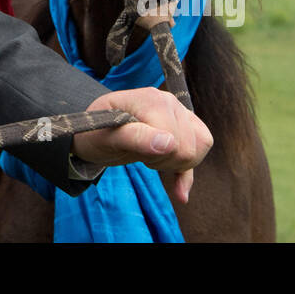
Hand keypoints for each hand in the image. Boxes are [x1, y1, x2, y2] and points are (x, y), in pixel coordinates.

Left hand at [70, 87, 211, 203]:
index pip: (176, 141)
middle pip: (191, 146)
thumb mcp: (107, 137)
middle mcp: (170, 102)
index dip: (157, 156)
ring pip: (201, 145)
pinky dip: (186, 174)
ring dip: (176, 162)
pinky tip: (179, 194)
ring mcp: (177, 113)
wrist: (93, 131)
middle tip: (139, 154)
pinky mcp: (181, 126)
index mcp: (153, 100)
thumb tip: (169, 145)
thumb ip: (136, 138)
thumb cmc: (96, 132)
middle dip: (165, 160)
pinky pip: (199, 149)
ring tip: (151, 157)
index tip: (132, 149)